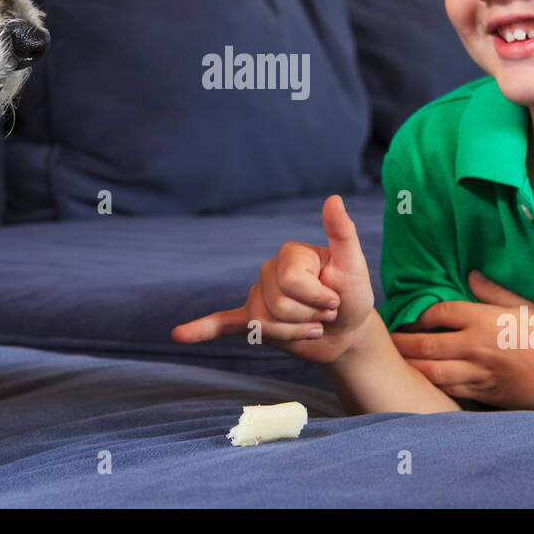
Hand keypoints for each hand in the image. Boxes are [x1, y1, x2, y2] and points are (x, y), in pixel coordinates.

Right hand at [171, 195, 374, 364]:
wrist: (346, 333)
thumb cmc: (353, 296)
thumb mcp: (353, 265)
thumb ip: (342, 233)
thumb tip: (334, 198)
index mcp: (289, 254)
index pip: (289, 282)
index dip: (317, 298)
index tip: (335, 299)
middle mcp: (269, 271)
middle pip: (276, 305)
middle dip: (306, 318)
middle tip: (323, 315)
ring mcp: (258, 295)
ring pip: (262, 324)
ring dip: (293, 334)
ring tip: (309, 327)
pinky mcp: (253, 320)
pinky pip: (223, 323)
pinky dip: (201, 330)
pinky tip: (180, 334)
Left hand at [390, 270, 533, 409]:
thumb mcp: (526, 307)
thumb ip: (494, 291)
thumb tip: (471, 273)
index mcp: (486, 320)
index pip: (441, 312)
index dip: (422, 313)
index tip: (413, 315)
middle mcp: (477, 346)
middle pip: (427, 343)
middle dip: (403, 341)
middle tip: (389, 339)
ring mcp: (478, 373)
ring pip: (433, 371)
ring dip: (412, 364)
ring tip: (397, 360)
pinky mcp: (484, 395)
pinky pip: (450, 389)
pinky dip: (433, 383)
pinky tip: (423, 379)